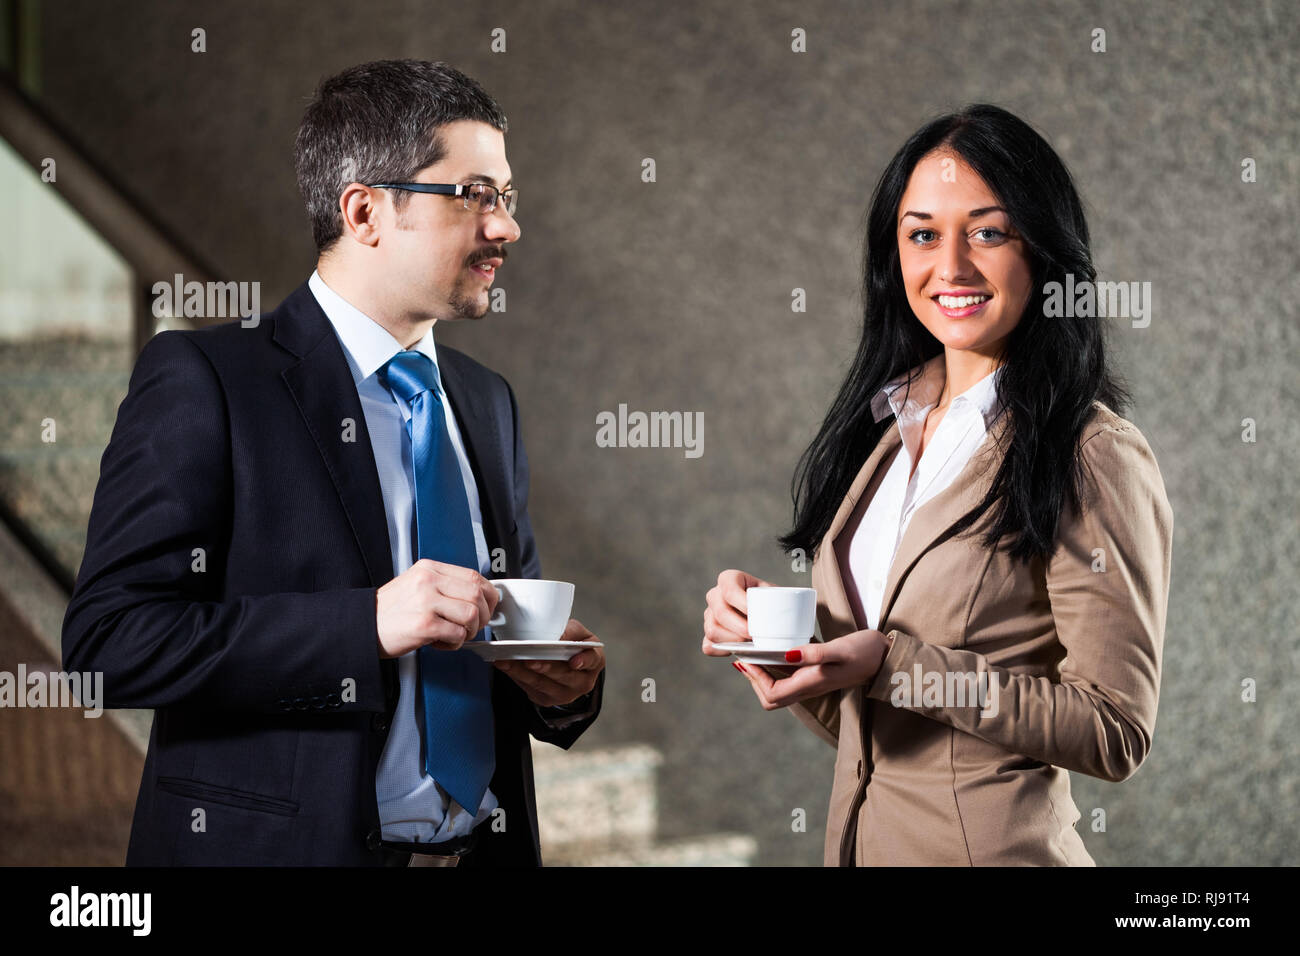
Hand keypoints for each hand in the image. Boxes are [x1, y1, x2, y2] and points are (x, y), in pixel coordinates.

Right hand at [375, 559, 499, 658]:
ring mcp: (426, 601)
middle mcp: (428, 581)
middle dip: (483, 615)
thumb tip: (478, 596)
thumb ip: (445, 586)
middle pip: (477, 594)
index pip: (474, 576)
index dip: (488, 595)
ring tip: (454, 635)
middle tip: (473, 626)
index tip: (487, 607)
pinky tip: (440, 643)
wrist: (362, 626)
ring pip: (471, 614)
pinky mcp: (424, 624)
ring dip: (469, 631)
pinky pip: (457, 634)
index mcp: (429, 568)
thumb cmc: (391, 611)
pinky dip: (455, 644)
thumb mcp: (417, 585)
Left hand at [493, 618, 604, 706]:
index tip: (573, 662)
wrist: (566, 664)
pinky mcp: (546, 699)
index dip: (583, 661)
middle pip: (563, 675)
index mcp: (595, 662)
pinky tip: (504, 665)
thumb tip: (556, 638)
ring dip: (522, 672)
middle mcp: (583, 682)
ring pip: (542, 683)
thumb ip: (570, 631)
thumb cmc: (574, 644)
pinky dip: (515, 676)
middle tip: (529, 659)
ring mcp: (564, 694)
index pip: (592, 660)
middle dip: (545, 667)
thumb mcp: (578, 633)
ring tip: (507, 660)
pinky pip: (529, 688)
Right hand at [701, 568, 773, 655]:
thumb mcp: (776, 594)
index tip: (755, 614)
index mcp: (729, 579)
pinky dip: (722, 651)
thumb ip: (778, 599)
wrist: (768, 614)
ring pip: (713, 630)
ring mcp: (709, 616)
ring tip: (749, 644)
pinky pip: (709, 646)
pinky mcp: (709, 634)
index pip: (729, 588)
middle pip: (720, 612)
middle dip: (738, 626)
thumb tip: (781, 615)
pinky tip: (737, 650)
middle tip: (754, 635)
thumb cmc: (773, 602)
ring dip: (732, 640)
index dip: (741, 602)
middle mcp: (715, 595)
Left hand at [732, 629, 891, 708]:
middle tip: (746, 659)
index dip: (755, 679)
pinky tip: (771, 654)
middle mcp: (809, 689)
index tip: (747, 658)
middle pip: (771, 699)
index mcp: (811, 684)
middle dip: (754, 681)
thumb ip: (814, 653)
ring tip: (753, 655)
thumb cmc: (865, 651)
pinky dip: (773, 670)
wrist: (886, 657)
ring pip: (778, 691)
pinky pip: (787, 681)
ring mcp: (812, 685)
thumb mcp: (839, 648)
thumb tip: (786, 655)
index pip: (772, 694)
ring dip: (761, 676)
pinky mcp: (815, 677)